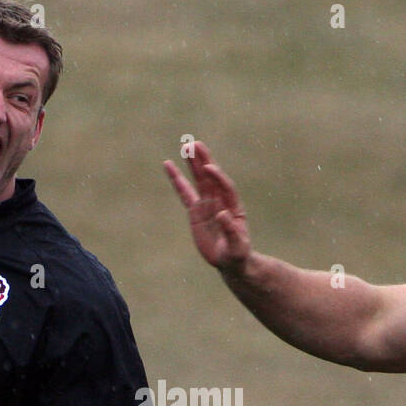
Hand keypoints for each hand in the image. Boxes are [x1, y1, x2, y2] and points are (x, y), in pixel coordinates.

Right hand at [163, 140, 252, 274]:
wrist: (230, 260)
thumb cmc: (237, 253)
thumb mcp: (237, 246)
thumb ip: (231, 230)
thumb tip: (222, 214)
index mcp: (234, 206)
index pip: (225, 187)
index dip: (218, 177)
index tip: (210, 167)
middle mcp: (220, 201)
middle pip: (211, 177)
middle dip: (204, 161)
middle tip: (195, 144)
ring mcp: (207, 204)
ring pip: (198, 180)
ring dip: (192, 164)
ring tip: (185, 147)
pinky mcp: (195, 211)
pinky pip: (184, 193)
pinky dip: (177, 180)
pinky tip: (169, 165)